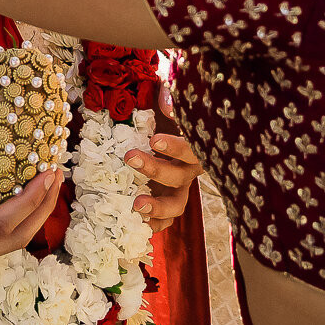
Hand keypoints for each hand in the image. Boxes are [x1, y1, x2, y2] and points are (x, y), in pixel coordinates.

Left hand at [128, 96, 203, 234]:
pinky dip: (154, 225)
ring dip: (157, 207)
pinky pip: (166, 220)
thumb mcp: (169, 103)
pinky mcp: (168, 202)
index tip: (154, 140)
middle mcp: (189, 171)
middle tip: (130, 158)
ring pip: (176, 205)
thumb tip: (166, 102)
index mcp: (194, 147)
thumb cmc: (168, 115)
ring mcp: (179, 189)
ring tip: (137, 204)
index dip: (176, 147)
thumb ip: (170, 99)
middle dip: (155, 169)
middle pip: (179, 176)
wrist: (164, 134)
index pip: (192, 149)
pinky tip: (138, 224)